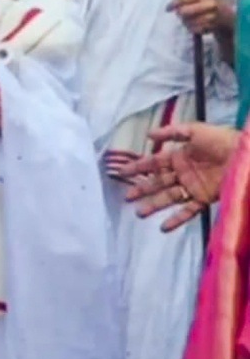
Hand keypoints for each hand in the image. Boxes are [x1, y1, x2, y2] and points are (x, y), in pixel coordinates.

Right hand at [119, 122, 238, 230]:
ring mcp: (193, 187)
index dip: (138, 168)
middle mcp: (183, 173)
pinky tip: (163, 227)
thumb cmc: (221, 139)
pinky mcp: (204, 199)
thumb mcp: (195, 130)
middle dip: (142, 190)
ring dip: (154, 205)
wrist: (244, 155)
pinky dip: (176, 219)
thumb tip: (148, 135)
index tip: (122, 173)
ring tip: (139, 213)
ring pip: (169, 198)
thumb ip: (171, 132)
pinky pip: (188, 211)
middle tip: (127, 197)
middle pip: (158, 183)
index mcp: (179, 156)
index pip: (154, 163)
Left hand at [168, 0, 230, 35]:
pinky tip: (193, 24)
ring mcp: (211, 17)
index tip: (168, 8)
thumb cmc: (208, 1)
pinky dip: (190, 27)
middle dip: (179, 13)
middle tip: (179, 13)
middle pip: (184, 12)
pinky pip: (193, 29)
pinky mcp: (210, 27)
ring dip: (184, 21)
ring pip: (187, 21)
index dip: (173, 3)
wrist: (225, 17)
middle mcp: (209, 4)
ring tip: (188, 18)